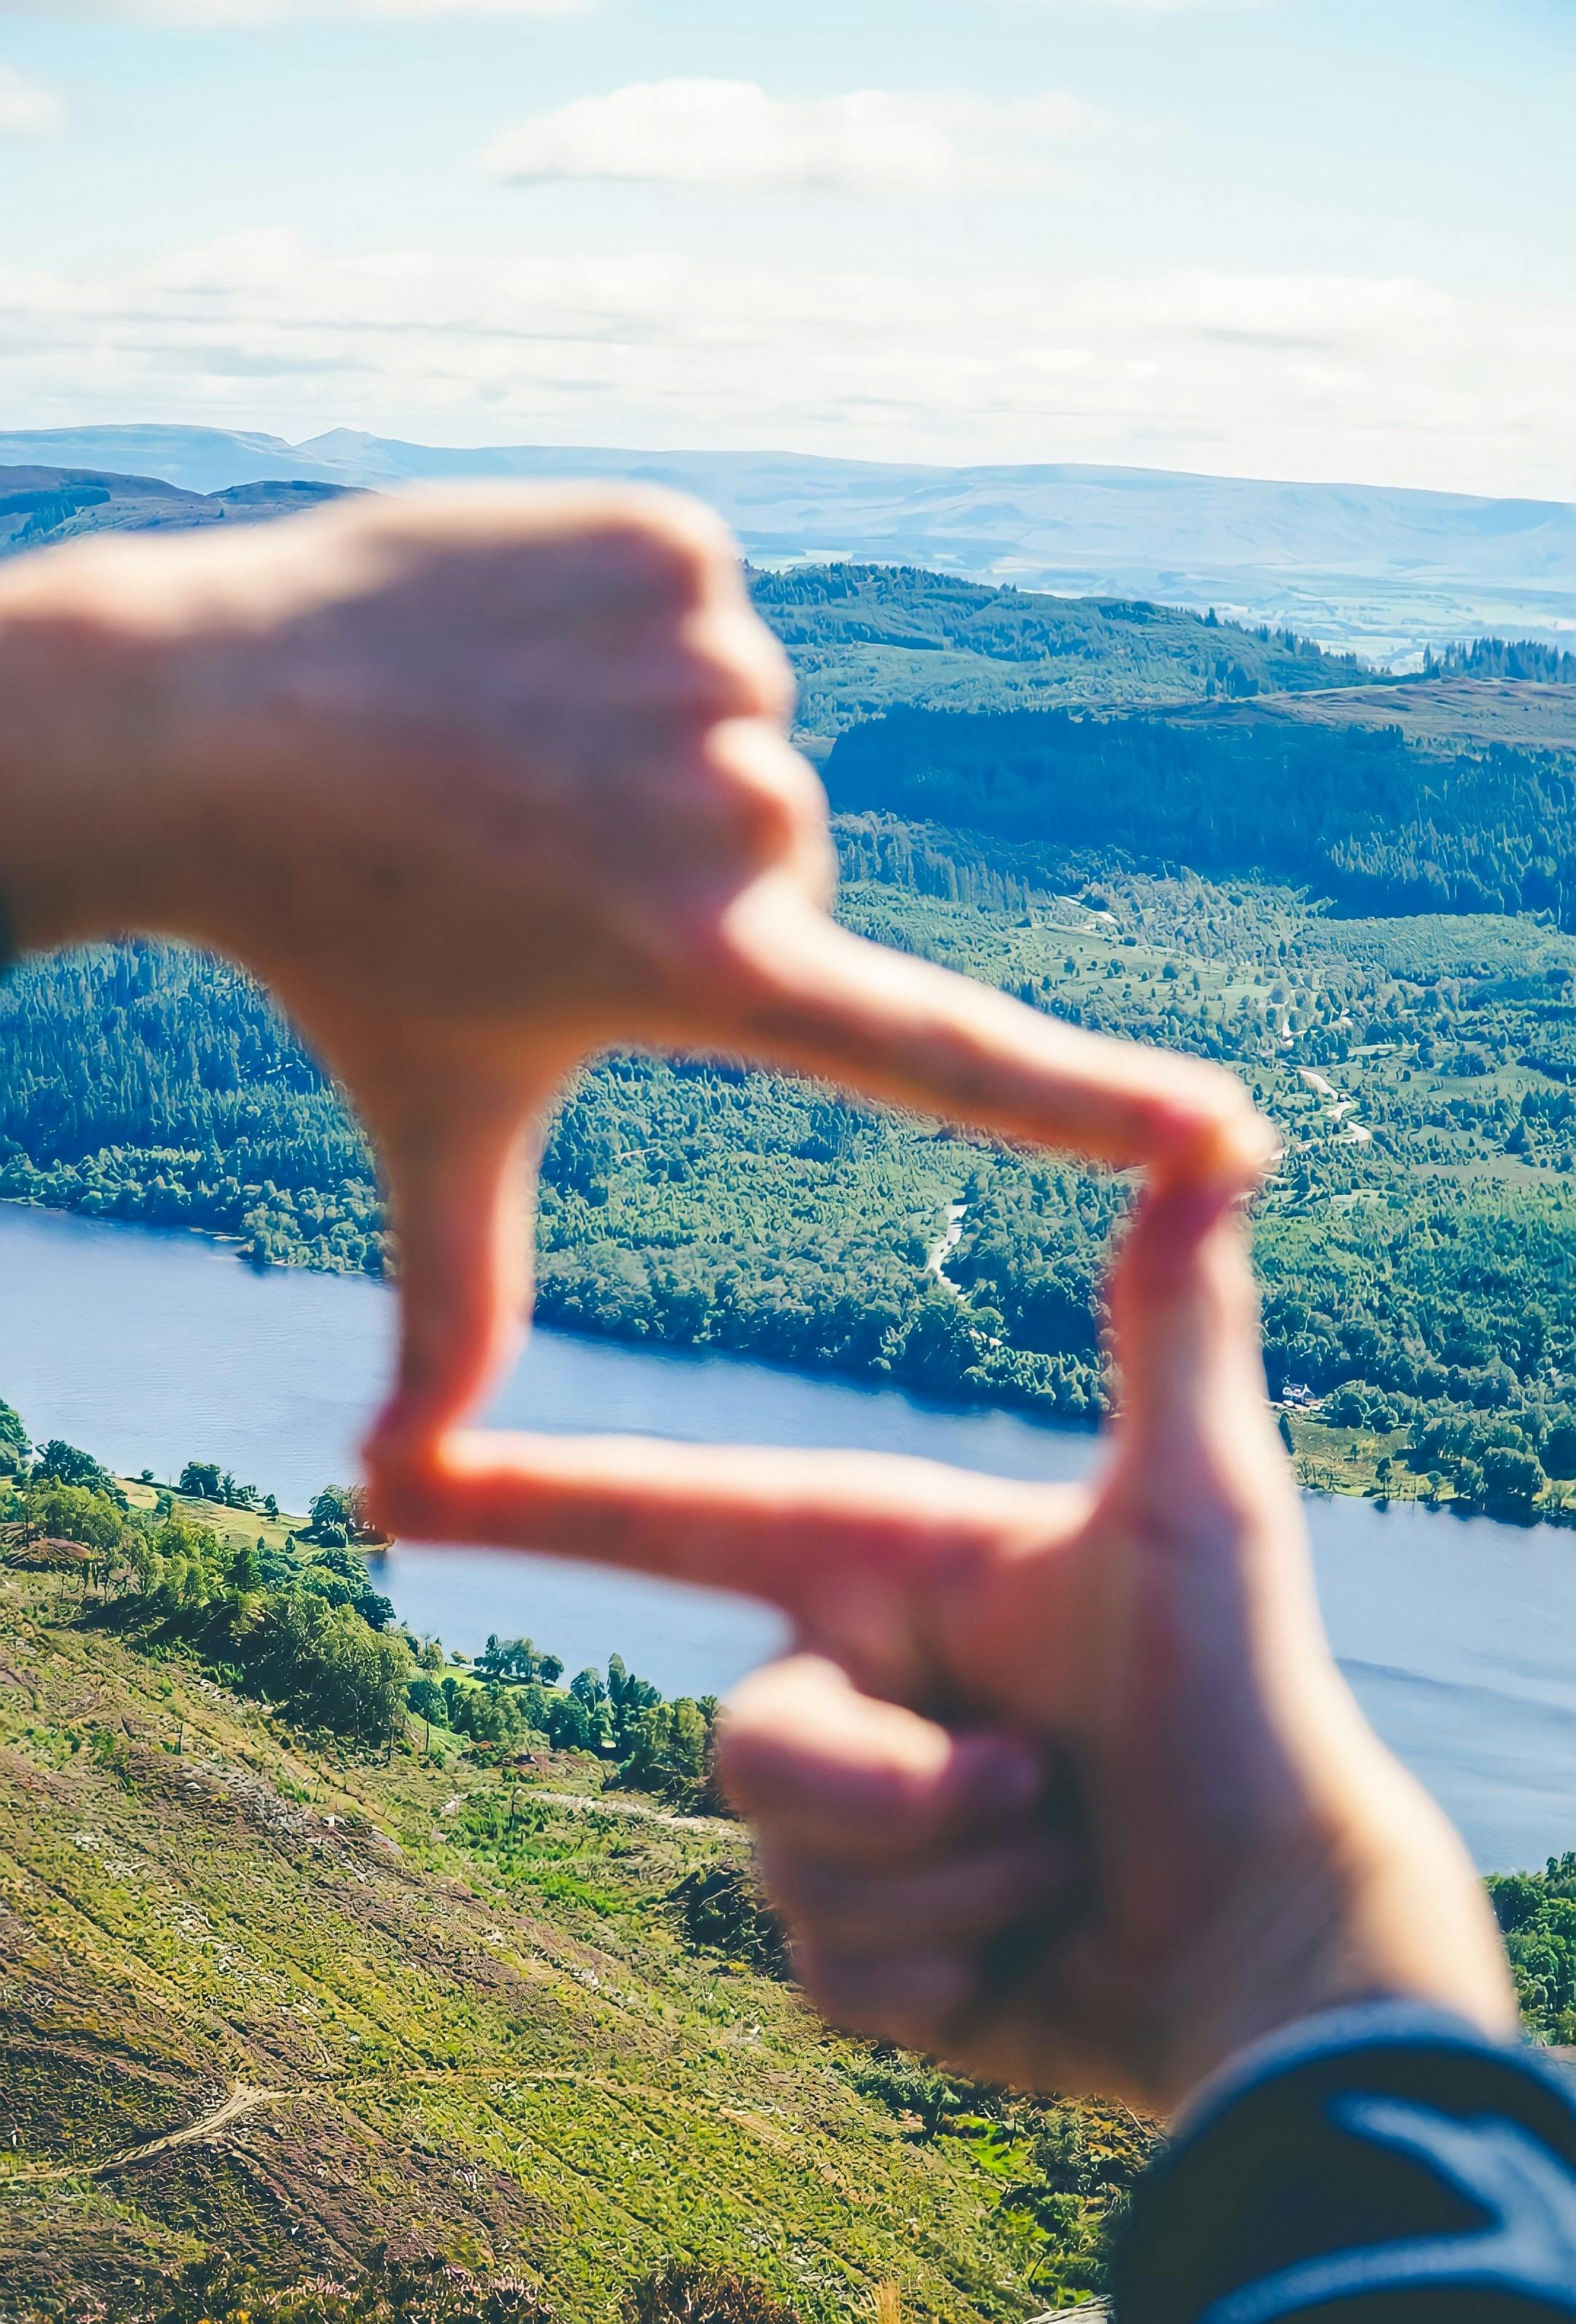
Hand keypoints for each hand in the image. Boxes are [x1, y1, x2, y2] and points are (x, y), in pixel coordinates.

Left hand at [0, 485, 1266, 1459]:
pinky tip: (518, 658)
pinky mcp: (668, 542)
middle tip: (541, 858)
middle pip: (790, 851)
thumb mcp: (435, 1128)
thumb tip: (396, 1486)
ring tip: (521, 758)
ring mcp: (708, 665)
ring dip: (656, 744)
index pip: (945, 1054)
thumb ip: (456, 1307)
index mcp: (709, 973)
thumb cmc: (341, 954)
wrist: (211, 729)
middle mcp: (737, 821)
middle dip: (692, 864)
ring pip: (745, 725)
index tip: (1228, 1137)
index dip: (1095, 1108)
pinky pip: (698, 605)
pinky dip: (627, 629)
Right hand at [393, 1179, 1515, 2110]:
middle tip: (1044, 1784)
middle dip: (896, 1790)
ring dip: (954, 1879)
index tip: (389, 1475)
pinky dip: (948, 1974)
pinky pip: (830, 1976)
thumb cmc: (1248, 1701)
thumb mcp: (1201, 1504)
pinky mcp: (879, 1954)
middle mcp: (856, 1684)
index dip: (530, 1497)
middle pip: (751, 1746)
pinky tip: (1044, 1948)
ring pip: (794, 1874)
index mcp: (884, 1567)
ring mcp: (862, 1827)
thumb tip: (1221, 1142)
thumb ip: (1173, 1331)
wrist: (1280, 1941)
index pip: (674, 1514)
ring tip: (1070, 1851)